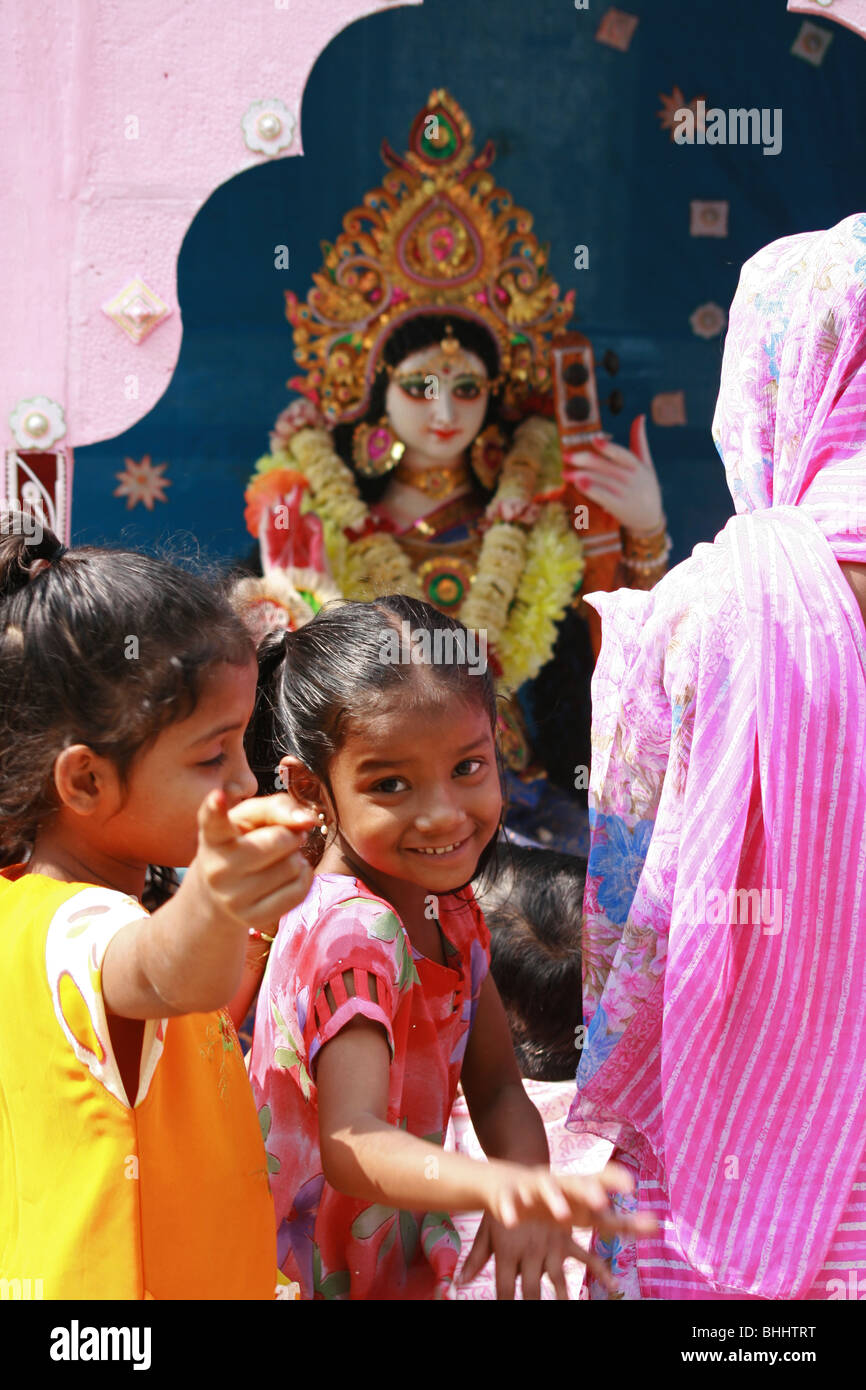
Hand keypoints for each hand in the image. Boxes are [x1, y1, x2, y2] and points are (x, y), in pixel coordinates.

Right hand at [183, 790, 315, 935]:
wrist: (220, 892)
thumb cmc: (242, 842)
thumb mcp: (251, 817)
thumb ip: (278, 807)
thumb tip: (307, 821)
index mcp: (214, 837)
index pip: (213, 822)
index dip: (215, 807)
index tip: (217, 797)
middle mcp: (217, 869)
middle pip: (279, 841)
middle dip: (289, 835)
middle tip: (282, 838)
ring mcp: (233, 898)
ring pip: (292, 867)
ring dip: (295, 857)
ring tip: (279, 859)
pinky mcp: (253, 919)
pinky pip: (299, 892)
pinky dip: (303, 877)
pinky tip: (289, 875)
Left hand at [459, 1213, 610, 1299]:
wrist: (521, 1170)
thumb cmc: (500, 1204)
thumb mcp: (485, 1229)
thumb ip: (475, 1259)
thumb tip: (458, 1283)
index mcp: (506, 1250)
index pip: (504, 1289)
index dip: (505, 1303)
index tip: (507, 1308)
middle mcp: (529, 1250)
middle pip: (529, 1290)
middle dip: (530, 1304)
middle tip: (532, 1309)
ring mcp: (550, 1244)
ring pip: (557, 1279)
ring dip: (561, 1298)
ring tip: (564, 1308)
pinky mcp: (567, 1237)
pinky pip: (586, 1257)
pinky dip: (601, 1272)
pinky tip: (612, 1288)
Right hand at [484, 1160, 656, 1240]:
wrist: (508, 1183)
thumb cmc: (558, 1203)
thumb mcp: (588, 1215)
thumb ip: (621, 1223)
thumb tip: (658, 1227)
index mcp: (578, 1190)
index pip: (600, 1182)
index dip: (614, 1181)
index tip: (632, 1185)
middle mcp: (558, 1185)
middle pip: (575, 1184)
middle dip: (588, 1191)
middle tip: (601, 1200)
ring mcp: (533, 1188)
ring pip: (545, 1190)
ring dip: (554, 1200)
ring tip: (563, 1215)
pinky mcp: (509, 1196)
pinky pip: (509, 1203)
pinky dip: (510, 1210)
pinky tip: (512, 1220)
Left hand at [563, 415, 663, 533]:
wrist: (650, 520)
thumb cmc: (645, 488)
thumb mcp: (646, 464)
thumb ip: (640, 441)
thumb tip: (640, 416)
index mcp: (638, 466)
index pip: (622, 454)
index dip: (609, 447)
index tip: (594, 439)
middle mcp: (632, 479)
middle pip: (605, 467)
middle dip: (583, 460)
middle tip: (565, 456)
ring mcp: (626, 494)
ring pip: (601, 481)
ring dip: (580, 475)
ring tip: (564, 473)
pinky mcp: (620, 507)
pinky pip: (603, 497)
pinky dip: (591, 490)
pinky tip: (578, 484)